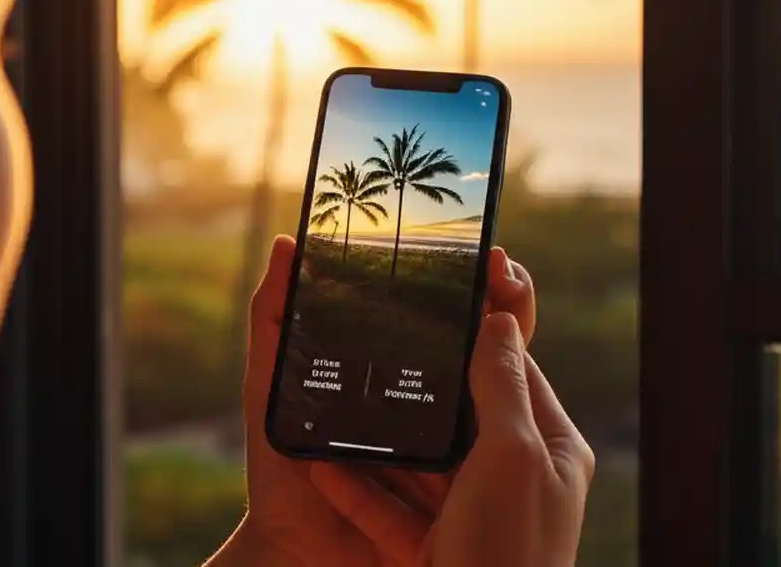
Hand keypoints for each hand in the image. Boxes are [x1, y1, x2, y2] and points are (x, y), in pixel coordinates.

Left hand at [215, 236, 536, 566]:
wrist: (288, 552)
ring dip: (510, 374)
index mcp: (397, 382)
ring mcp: (452, 459)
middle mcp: (432, 415)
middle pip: (488, 361)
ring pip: (499, 412)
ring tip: (505, 334)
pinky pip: (482, 473)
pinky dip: (494, 444)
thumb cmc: (277, 475)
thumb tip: (287, 244)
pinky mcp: (459, 501)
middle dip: (506, 317)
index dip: (477, 291)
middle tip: (509, 280)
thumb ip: (272, 322)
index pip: (447, 328)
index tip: (491, 257)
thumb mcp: (269, 388)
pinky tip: (489, 406)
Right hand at [308, 313, 593, 566]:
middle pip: (459, 414)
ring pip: (418, 462)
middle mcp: (514, 479)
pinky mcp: (433, 550)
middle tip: (375, 338)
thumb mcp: (511, 455)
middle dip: (417, 384)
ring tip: (336, 397)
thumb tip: (499, 316)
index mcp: (549, 449)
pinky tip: (320, 466)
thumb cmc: (507, 554)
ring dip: (377, 438)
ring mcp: (473, 517)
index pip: (515, 369)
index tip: (451, 286)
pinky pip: (389, 510)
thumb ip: (501, 384)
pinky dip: (357, 491)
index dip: (485, 325)